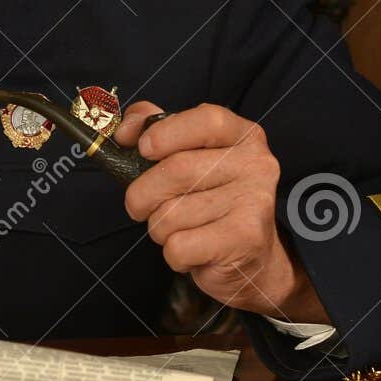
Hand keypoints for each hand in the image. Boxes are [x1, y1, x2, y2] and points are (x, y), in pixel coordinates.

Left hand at [111, 101, 329, 324]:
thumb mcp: (189, 157)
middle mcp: (255, 164)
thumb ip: (157, 129)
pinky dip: (173, 254)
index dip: (166, 132)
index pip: (207, 119)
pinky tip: (194, 250)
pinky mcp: (245, 239)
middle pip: (177, 170)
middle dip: (143, 194)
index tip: (143, 148)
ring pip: (171, 213)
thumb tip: (125, 128)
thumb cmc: (211, 203)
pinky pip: (179, 246)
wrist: (251, 260)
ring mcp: (254, 201)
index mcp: (244, 136)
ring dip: (159, 228)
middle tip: (142, 206)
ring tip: (181, 229)